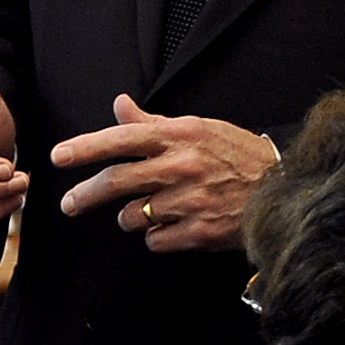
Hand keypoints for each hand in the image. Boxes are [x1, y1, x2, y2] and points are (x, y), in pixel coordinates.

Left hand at [50, 95, 278, 251]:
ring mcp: (191, 201)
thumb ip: (153, 124)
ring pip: (132, 216)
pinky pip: (154, 240)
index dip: (86, 148)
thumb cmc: (236, 156)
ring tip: (155, 208)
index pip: (122, 139)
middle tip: (69, 204)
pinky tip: (176, 225)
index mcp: (180, 137)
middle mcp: (182, 167)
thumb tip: (119, 104)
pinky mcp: (199, 232)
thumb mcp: (199, 130)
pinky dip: (157, 236)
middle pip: (116, 182)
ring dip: (132, 216)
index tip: (58, 157)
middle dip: (84, 196)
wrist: (286, 189)